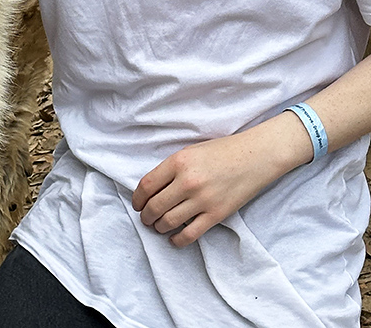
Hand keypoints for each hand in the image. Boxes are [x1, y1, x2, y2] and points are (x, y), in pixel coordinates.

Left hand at [132, 115, 311, 247]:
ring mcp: (202, 200)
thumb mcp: (191, 152)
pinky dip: (177, 240)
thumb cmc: (222, 151)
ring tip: (159, 226)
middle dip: (146, 216)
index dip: (137, 199)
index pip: (147, 186)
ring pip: (168, 222)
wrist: (255, 156)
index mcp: (178, 162)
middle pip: (154, 206)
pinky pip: (189, 234)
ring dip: (159, 228)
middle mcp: (187, 181)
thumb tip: (152, 189)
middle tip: (146, 218)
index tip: (137, 204)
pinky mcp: (216, 215)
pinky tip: (174, 239)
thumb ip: (171, 168)